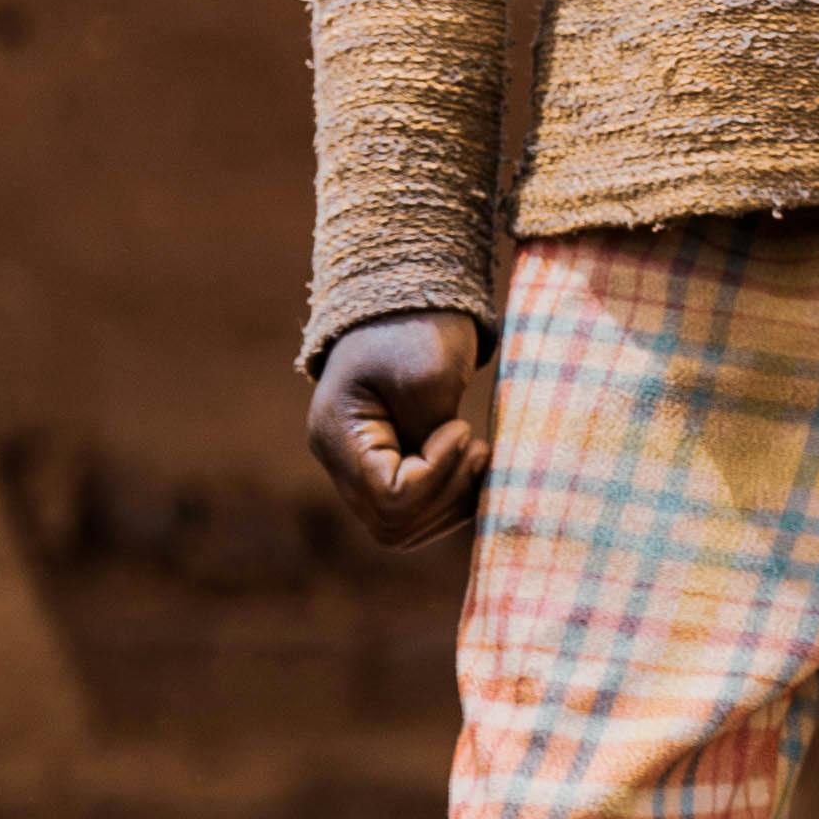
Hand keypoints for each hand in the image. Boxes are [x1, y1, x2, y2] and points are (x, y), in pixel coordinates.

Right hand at [309, 311, 489, 548]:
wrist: (410, 290)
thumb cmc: (416, 324)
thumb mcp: (427, 375)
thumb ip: (427, 436)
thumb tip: (437, 484)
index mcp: (338, 434)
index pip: (389, 497)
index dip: (435, 476)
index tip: (460, 427)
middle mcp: (340, 459)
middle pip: (392, 524)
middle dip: (446, 496)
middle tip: (479, 450)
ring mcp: (360, 465)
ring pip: (404, 527)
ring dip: (451, 502)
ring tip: (480, 455)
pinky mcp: (387, 464)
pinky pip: (416, 509)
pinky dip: (450, 496)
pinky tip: (474, 463)